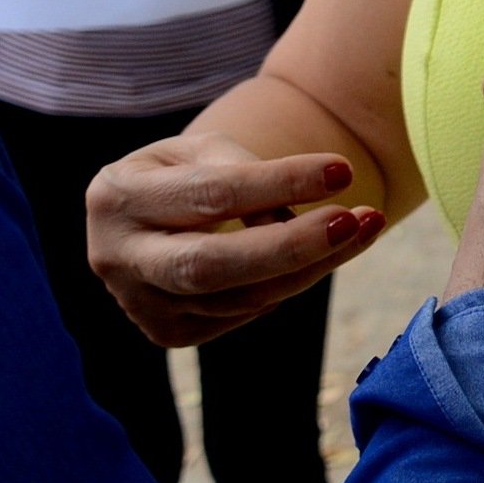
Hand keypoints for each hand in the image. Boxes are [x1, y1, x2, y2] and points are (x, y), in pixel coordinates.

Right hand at [85, 136, 385, 347]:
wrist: (149, 214)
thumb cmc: (187, 170)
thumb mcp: (206, 151)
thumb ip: (246, 175)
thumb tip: (294, 219)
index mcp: (119, 196)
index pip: (211, 193)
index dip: (280, 183)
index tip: (342, 170)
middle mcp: (118, 258)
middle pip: (210, 265)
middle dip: (290, 247)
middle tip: (355, 219)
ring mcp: (139, 304)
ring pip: (238, 298)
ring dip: (312, 266)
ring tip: (366, 225)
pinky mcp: (168, 332)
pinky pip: (243, 312)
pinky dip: (290, 283)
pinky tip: (323, 253)